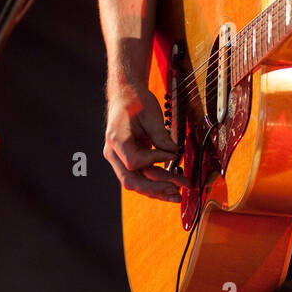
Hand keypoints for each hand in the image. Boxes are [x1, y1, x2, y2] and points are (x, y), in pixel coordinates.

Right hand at [103, 80, 184, 201]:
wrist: (126, 96)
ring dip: (157, 191)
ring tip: (177, 195)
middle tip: (177, 190)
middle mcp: (114, 153)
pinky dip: (154, 184)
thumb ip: (161, 136)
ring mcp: (119, 159)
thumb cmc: (136, 102)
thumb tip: (173, 153)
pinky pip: (140, 177)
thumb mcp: (151, 114)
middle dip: (155, 188)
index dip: (155, 160)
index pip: (134, 162)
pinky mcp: (127, 161)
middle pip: (131, 180)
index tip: (172, 154)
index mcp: (116, 140)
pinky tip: (170, 188)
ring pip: (135, 183)